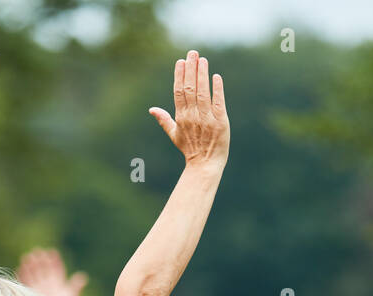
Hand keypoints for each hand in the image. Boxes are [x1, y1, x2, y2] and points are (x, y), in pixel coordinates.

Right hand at [17, 248, 87, 295]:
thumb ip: (76, 287)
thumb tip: (83, 277)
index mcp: (58, 284)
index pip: (57, 269)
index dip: (55, 261)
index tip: (52, 252)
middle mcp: (48, 285)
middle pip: (44, 269)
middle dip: (41, 260)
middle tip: (38, 251)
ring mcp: (38, 288)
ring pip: (34, 274)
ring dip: (31, 265)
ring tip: (28, 256)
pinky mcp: (30, 294)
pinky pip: (25, 282)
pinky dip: (23, 275)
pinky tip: (20, 267)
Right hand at [149, 50, 229, 168]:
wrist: (205, 165)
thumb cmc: (190, 149)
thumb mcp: (175, 135)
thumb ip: (164, 120)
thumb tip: (152, 109)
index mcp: (181, 117)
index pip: (179, 92)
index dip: (180, 75)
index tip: (181, 61)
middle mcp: (193, 116)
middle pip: (190, 88)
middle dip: (191, 69)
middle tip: (193, 53)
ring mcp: (207, 119)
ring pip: (203, 93)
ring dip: (202, 75)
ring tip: (203, 60)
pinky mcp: (221, 122)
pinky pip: (218, 102)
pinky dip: (217, 89)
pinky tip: (216, 77)